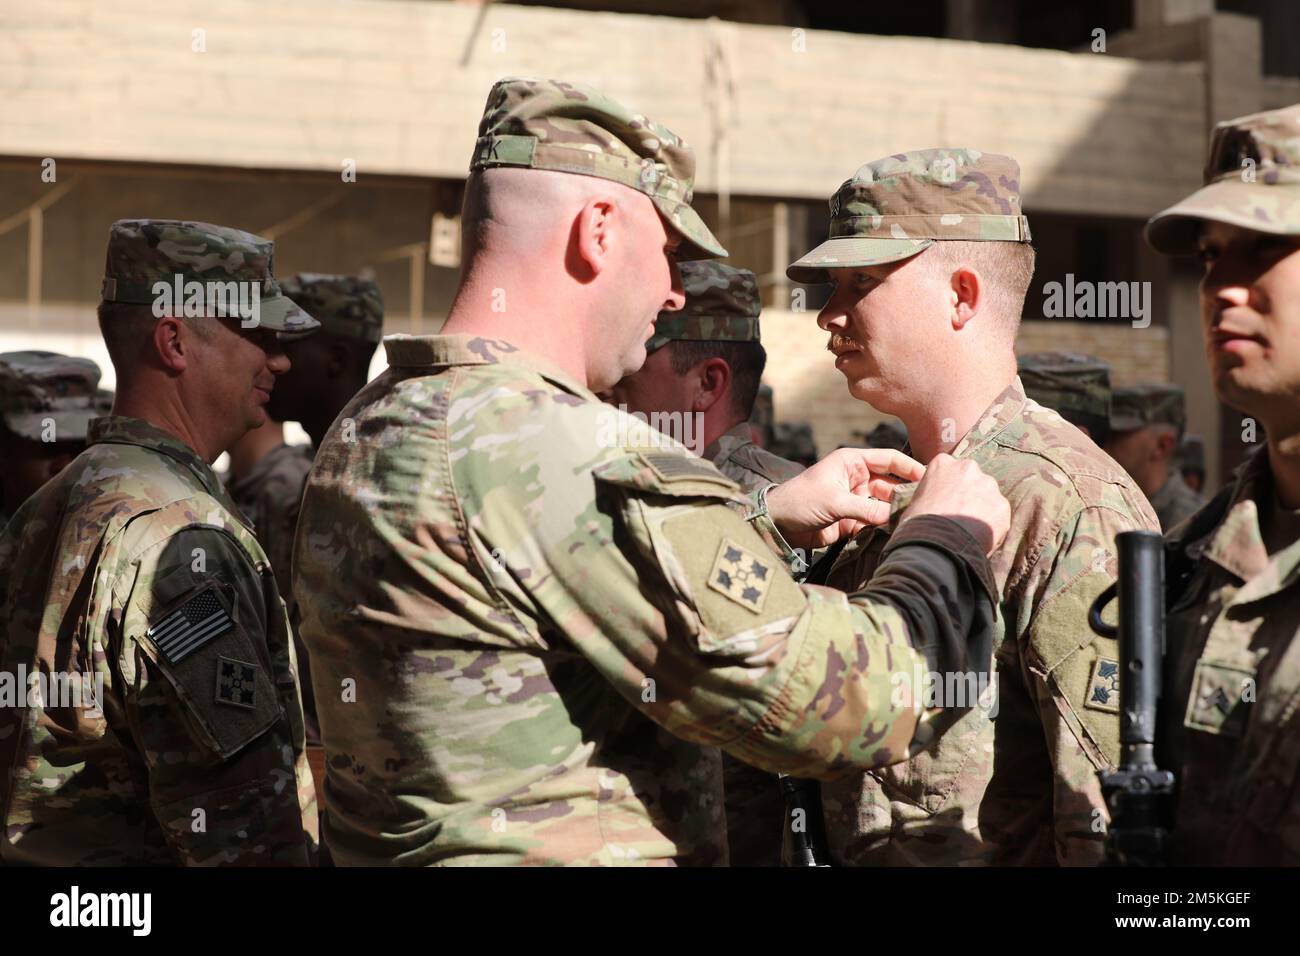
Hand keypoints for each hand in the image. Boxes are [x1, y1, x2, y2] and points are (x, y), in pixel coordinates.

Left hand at [765, 447, 924, 549]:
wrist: (778, 524)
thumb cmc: (800, 501)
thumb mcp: (834, 501)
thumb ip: (865, 509)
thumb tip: (893, 518)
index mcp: (853, 462)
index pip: (890, 459)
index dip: (911, 466)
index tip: (931, 477)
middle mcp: (858, 478)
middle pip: (892, 483)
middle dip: (908, 492)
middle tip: (929, 504)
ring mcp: (857, 500)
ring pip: (886, 504)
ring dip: (899, 512)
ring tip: (917, 520)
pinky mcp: (853, 520)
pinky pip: (877, 522)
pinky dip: (888, 527)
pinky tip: (900, 532)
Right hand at [900, 454, 1009, 554]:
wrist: (936, 545)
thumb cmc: (917, 524)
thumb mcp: (914, 500)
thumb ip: (929, 493)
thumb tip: (932, 503)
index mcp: (942, 463)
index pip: (949, 470)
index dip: (948, 488)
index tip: (945, 501)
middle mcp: (968, 467)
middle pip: (972, 479)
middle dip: (969, 495)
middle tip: (959, 516)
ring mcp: (988, 485)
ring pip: (988, 496)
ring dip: (982, 509)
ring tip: (970, 530)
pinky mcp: (1002, 505)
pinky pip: (999, 515)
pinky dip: (992, 525)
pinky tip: (980, 538)